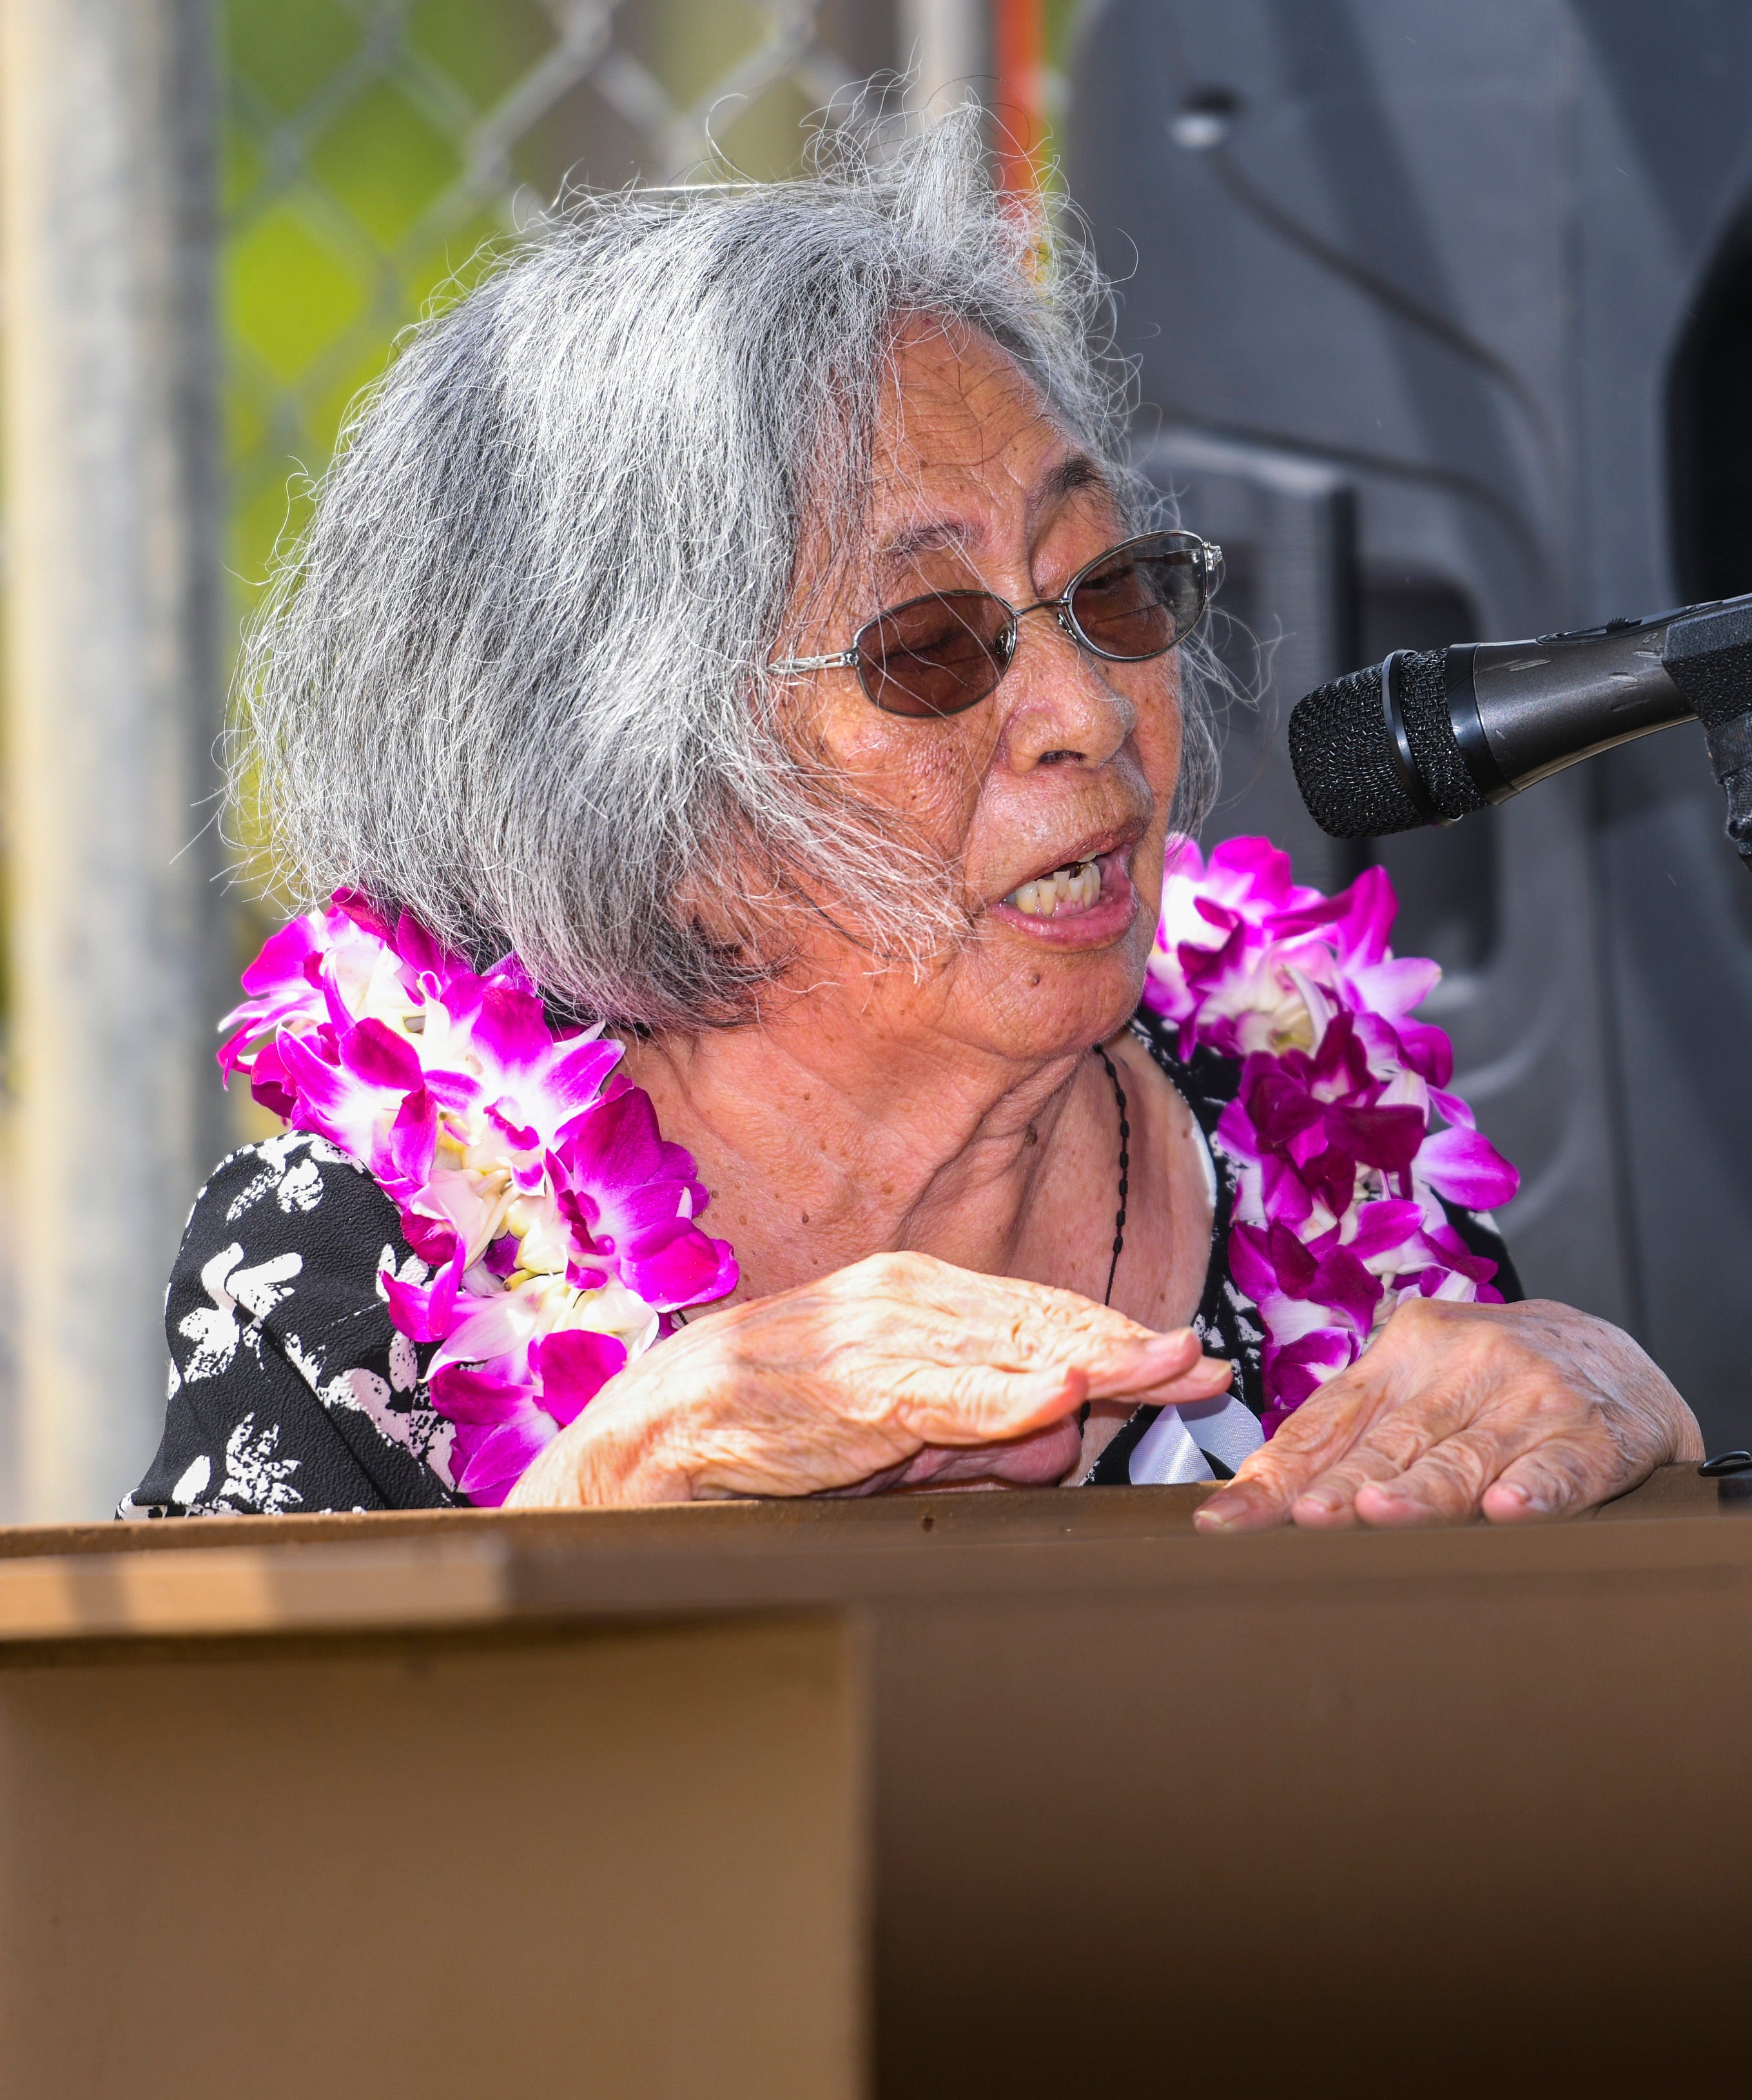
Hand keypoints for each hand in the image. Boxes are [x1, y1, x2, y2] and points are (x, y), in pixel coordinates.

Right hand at [506, 1249, 1232, 1506]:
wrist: (661, 1441)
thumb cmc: (776, 1432)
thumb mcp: (898, 1431)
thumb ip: (980, 1431)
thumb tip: (1069, 1436)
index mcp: (915, 1295)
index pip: (1038, 1312)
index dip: (1117, 1334)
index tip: (1191, 1358)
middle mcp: (902, 1298)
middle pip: (1038, 1321)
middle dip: (1126, 1345)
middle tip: (1205, 1366)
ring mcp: (875, 1338)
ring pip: (1003, 1347)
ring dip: (1089, 1358)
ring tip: (1161, 1368)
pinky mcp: (848, 1389)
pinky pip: (941, 1393)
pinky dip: (1005, 1397)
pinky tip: (1062, 1396)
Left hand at [1193, 1296, 1702, 1532]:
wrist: (1617, 1357)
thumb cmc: (1493, 1384)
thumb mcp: (1418, 1387)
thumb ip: (1343, 1436)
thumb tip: (1248, 1496)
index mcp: (1407, 1350)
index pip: (1329, 1420)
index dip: (1279, 1472)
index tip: (1226, 1519)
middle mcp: (1467, 1362)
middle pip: (1393, 1441)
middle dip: (1343, 1485)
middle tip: (1303, 1520)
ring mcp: (1533, 1395)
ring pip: (1465, 1457)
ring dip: (1422, 1492)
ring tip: (1377, 1515)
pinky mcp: (1596, 1433)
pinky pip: (1558, 1467)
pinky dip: (1534, 1490)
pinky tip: (1507, 1509)